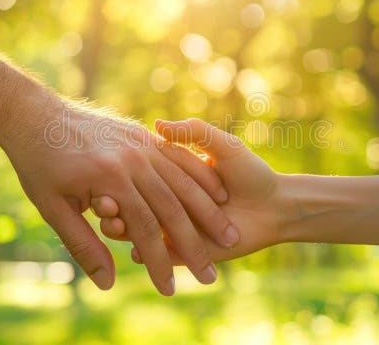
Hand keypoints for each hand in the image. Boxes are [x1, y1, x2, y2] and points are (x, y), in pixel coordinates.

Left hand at [0, 94, 239, 294]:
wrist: (36, 115)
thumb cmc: (39, 165)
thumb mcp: (52, 210)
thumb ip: (84, 246)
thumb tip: (108, 283)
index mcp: (109, 179)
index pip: (143, 230)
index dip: (159, 263)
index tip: (170, 289)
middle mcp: (132, 159)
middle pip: (173, 209)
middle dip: (195, 245)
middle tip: (210, 276)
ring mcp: (141, 143)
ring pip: (185, 182)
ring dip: (209, 213)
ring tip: (230, 238)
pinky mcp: (145, 135)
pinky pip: (181, 158)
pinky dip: (202, 178)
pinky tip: (218, 198)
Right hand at [95, 118, 282, 263]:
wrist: (276, 207)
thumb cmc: (250, 172)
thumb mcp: (222, 145)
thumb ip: (194, 132)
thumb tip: (158, 124)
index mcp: (171, 175)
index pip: (134, 174)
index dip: (116, 174)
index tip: (103, 171)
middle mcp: (167, 202)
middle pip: (128, 204)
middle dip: (112, 205)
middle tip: (102, 204)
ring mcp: (173, 228)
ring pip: (136, 231)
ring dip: (120, 229)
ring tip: (113, 224)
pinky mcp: (183, 253)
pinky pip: (157, 255)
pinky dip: (143, 254)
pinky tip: (136, 250)